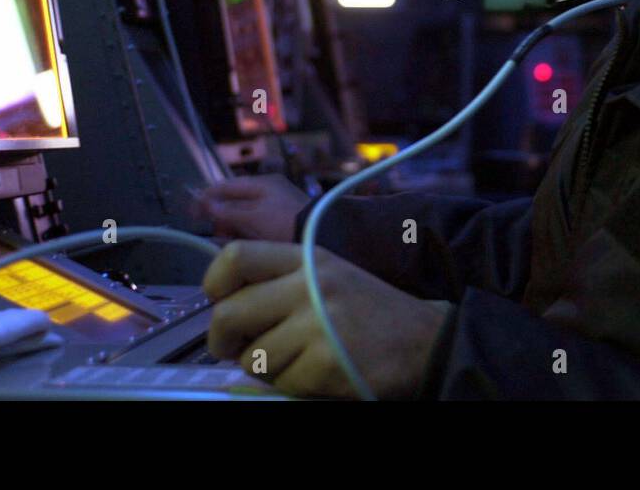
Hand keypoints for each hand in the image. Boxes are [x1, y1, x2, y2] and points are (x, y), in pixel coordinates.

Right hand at [192, 174, 309, 241]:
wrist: (325, 238)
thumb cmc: (286, 224)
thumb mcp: (254, 217)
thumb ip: (228, 211)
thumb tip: (205, 204)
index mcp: (262, 183)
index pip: (225, 186)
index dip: (205, 199)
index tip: (191, 215)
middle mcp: (269, 191)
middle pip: (234, 202)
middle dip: (222, 218)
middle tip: (218, 234)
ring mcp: (277, 206)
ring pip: (244, 215)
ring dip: (234, 228)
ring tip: (230, 242)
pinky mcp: (283, 223)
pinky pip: (256, 225)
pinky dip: (247, 234)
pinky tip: (245, 245)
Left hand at [202, 240, 451, 399]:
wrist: (426, 340)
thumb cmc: (372, 310)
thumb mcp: (328, 275)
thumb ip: (282, 280)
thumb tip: (225, 305)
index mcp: (308, 258)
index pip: (236, 256)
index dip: (213, 282)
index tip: (218, 301)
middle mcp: (310, 285)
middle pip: (229, 312)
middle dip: (221, 339)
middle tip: (230, 348)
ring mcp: (319, 324)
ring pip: (252, 356)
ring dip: (263, 367)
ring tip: (293, 359)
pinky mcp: (327, 362)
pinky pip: (282, 382)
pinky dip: (292, 384)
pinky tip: (317, 372)